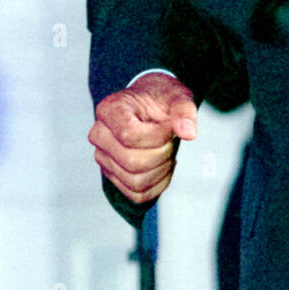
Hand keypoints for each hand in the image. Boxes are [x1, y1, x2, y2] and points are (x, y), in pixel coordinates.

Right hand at [88, 72, 197, 205]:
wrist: (151, 105)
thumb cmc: (160, 99)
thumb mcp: (176, 95)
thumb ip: (184, 110)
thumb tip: (189, 132)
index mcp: (110, 109)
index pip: (129, 136)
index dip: (158, 136)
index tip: (171, 125)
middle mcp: (99, 135)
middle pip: (133, 162)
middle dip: (162, 153)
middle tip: (171, 139)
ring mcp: (103, 157)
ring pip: (136, 181)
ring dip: (162, 169)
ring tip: (168, 151)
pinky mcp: (113, 175)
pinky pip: (137, 194)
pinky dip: (158, 184)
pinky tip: (164, 165)